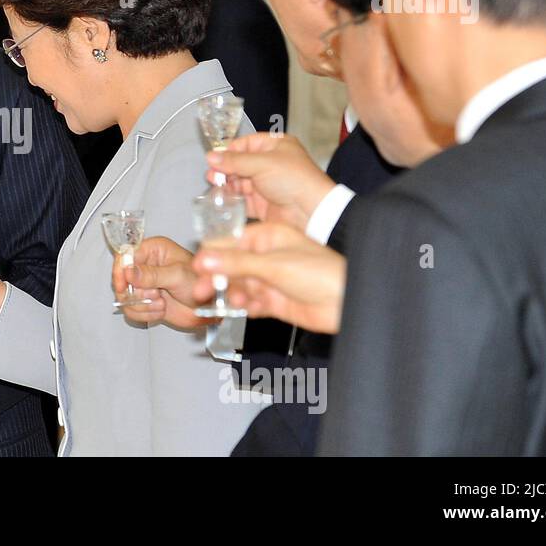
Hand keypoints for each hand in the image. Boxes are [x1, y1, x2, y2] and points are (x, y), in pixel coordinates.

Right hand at [111, 237, 219, 329]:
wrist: (209, 307)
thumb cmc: (201, 283)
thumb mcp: (178, 276)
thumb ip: (152, 274)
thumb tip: (129, 271)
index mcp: (153, 250)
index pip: (125, 255)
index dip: (121, 270)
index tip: (123, 284)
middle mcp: (146, 265)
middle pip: (121, 278)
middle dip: (136, 291)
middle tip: (154, 294)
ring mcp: (144, 284)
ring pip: (125, 296)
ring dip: (142, 304)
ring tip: (161, 302)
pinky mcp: (145, 301)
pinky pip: (131, 310)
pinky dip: (144, 314)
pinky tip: (160, 310)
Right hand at [192, 221, 346, 332]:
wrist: (349, 303)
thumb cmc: (324, 273)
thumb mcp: (274, 265)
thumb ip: (237, 264)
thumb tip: (205, 259)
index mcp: (269, 236)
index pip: (230, 242)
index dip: (212, 254)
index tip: (196, 267)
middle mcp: (267, 257)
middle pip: (230, 266)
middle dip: (217, 278)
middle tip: (202, 290)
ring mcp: (271, 279)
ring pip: (239, 286)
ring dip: (233, 293)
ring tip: (235, 301)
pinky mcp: (275, 301)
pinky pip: (250, 303)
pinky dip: (246, 307)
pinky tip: (249, 309)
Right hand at [204, 133, 335, 229]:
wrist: (311, 212)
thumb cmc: (296, 181)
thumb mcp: (262, 163)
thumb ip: (234, 160)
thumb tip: (212, 156)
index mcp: (276, 146)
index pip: (246, 144)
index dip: (229, 151)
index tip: (215, 158)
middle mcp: (271, 164)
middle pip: (240, 164)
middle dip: (225, 169)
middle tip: (214, 174)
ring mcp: (266, 185)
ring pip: (239, 182)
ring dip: (227, 184)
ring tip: (216, 186)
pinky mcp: (262, 204)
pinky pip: (242, 200)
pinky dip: (232, 199)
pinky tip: (223, 198)